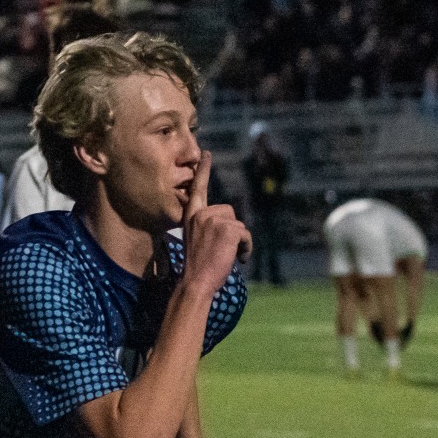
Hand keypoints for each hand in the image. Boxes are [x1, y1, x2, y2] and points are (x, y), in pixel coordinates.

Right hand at [180, 151, 250, 292]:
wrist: (196, 283)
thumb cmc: (198, 267)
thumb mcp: (198, 240)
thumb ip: (209, 227)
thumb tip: (233, 227)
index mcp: (191, 216)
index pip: (198, 189)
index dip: (203, 170)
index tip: (206, 154)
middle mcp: (201, 214)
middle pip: (230, 213)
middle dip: (232, 232)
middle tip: (222, 251)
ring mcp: (214, 220)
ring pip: (239, 226)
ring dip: (239, 243)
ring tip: (226, 257)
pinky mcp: (228, 229)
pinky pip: (246, 235)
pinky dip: (246, 249)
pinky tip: (237, 260)